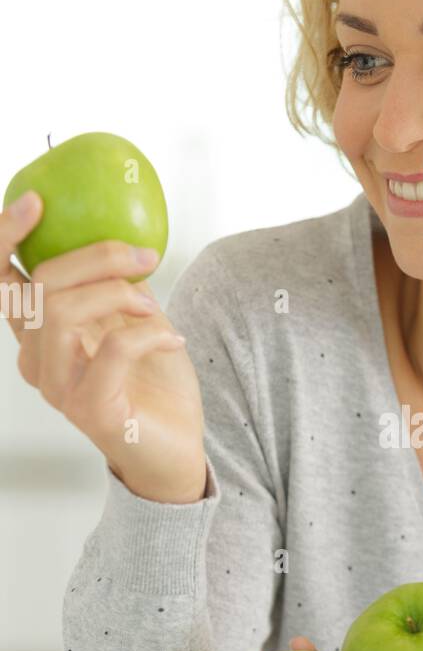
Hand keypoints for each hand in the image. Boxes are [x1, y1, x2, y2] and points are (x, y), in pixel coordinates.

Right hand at [2, 191, 207, 503]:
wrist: (176, 449)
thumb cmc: (152, 383)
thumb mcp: (133, 319)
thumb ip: (114, 285)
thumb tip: (120, 238)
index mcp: (38, 334)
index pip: (1, 281)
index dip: (5, 237)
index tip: (37, 202)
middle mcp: (36, 360)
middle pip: (42, 286)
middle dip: (98, 257)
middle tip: (146, 256)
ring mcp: (58, 387)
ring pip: (65, 313)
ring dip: (119, 293)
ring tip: (155, 304)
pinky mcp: (90, 409)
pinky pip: (113, 348)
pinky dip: (150, 333)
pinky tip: (173, 340)